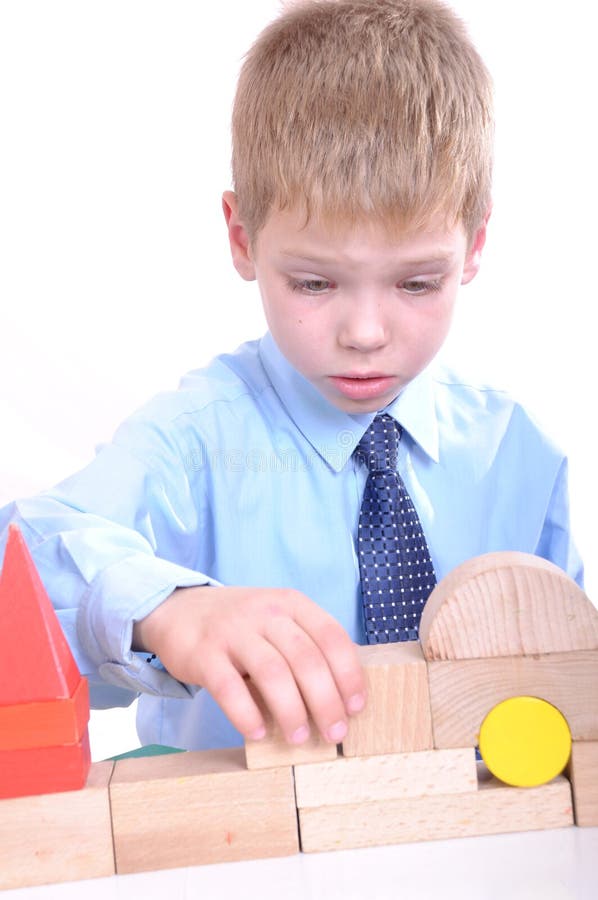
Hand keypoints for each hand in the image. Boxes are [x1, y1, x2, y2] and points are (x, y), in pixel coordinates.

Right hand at [133, 585, 365, 745]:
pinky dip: (247, 715)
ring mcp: (233, 631)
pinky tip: (258, 732)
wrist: (178, 610)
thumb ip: (306, 644)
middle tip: (334, 733)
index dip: (349, 675)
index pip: (331, 637)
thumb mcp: (276, 620)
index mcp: (291, 604)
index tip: (356, 707)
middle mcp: (265, 613)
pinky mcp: (203, 653)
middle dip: (326, 702)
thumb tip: (344, 694)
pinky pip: (230, 688)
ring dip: (292, 711)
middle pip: (306, 659)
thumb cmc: (240, 625)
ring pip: (273, 674)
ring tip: (299, 737)